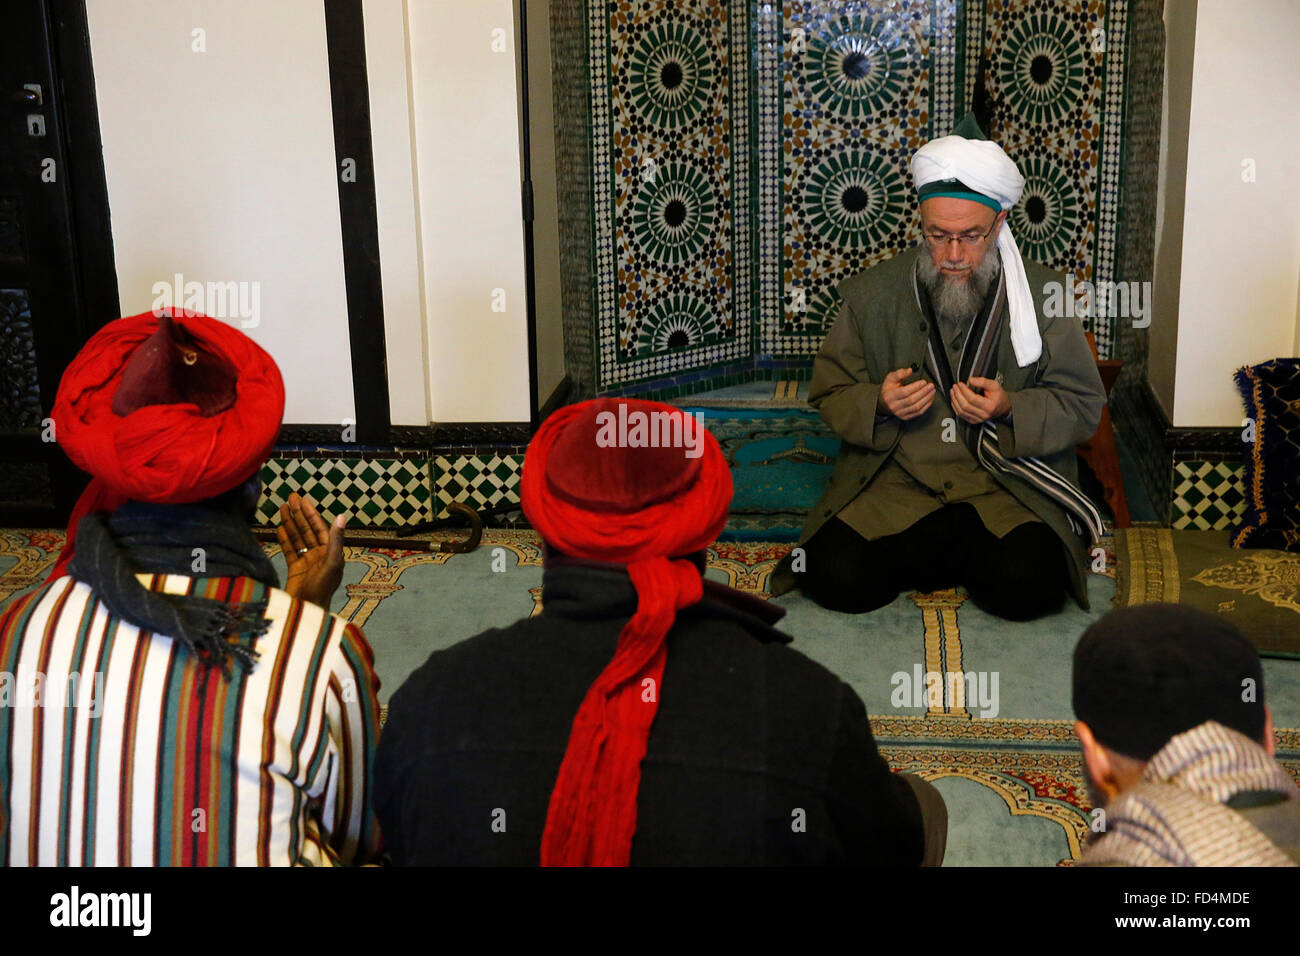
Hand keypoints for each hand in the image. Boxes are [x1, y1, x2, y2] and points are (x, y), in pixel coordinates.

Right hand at [276, 492, 346, 608]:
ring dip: (291, 523)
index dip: (311, 513)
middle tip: (290, 498)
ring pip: (298, 538)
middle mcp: (319, 555)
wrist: (306, 611)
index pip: (319, 527)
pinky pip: (290, 550)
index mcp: (331, 552)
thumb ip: (336, 539)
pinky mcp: (296, 570)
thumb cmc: (322, 590)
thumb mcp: (331, 562)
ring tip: (282, 508)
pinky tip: (279, 528)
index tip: (302, 500)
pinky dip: (285, 539)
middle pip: (307, 530)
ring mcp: (307, 562)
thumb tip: (342, 516)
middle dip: (299, 514)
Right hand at [877, 367, 934, 420]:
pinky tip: (930, 398)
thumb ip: (900, 373)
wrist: (885, 402)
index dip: (915, 387)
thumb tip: (909, 370)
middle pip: (911, 400)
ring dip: (927, 399)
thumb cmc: (889, 388)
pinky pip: (918, 412)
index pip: (904, 392)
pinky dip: (926, 405)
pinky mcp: (905, 417)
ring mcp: (900, 413)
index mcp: (890, 396)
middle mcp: (894, 406)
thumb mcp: (891, 378)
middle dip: (924, 392)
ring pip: (916, 407)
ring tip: (932, 391)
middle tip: (931, 386)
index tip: (923, 382)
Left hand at [950, 376, 1010, 424]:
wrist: (1003, 408)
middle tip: (955, 387)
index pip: (972, 399)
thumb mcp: (995, 385)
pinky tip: (954, 400)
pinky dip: (955, 407)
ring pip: (961, 411)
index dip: (964, 390)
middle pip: (965, 405)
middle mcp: (983, 415)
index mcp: (989, 406)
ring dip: (954, 400)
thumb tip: (971, 380)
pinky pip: (961, 415)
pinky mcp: (973, 421)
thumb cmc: (999, 397)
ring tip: (953, 392)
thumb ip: (983, 381)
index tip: (960, 384)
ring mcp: (978, 419)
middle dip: (957, 394)